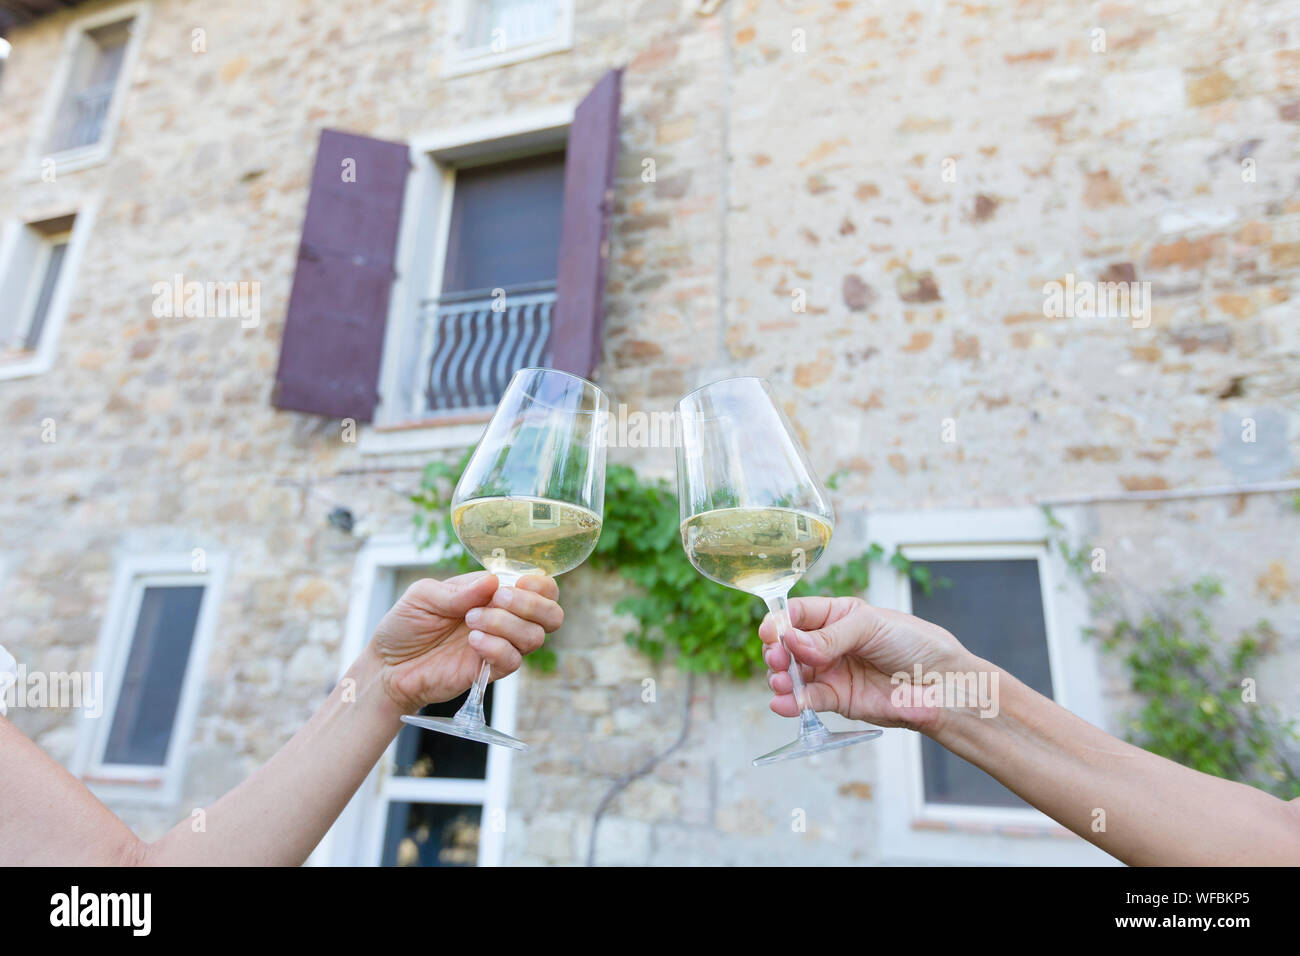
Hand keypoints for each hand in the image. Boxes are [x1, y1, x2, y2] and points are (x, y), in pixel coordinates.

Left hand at [369, 571, 562, 712]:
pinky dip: (497, 648)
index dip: (539, 585)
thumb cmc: (405, 625)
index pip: (539, 588)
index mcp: (493, 594)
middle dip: (532, 604)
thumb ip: (458, 590)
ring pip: (535, 637)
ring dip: (506, 624)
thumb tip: (492, 582)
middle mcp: (504, 619)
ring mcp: (499, 646)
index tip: (517, 583)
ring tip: (471, 622)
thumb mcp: (423, 595)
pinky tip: (473, 642)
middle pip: (551, 614)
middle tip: (498, 600)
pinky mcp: (489, 671)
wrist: (387, 666)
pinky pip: (512, 660)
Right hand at [759, 596, 977, 734]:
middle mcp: (828, 643)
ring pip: (792, 674)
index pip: (797, 613)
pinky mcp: (838, 700)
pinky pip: (806, 701)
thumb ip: (831, 636)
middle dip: (777, 651)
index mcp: (837, 614)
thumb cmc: (916, 644)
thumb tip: (794, 643)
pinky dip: (791, 703)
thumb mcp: (871, 626)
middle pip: (788, 645)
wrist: (942, 684)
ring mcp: (831, 672)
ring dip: (780, 678)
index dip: (780, 621)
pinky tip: (783, 703)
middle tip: (779, 659)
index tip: (772, 632)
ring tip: (782, 681)